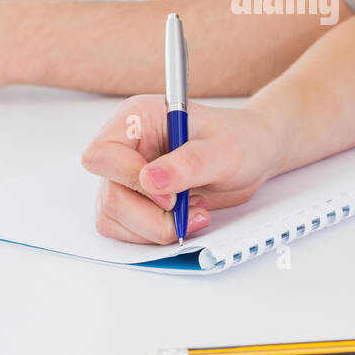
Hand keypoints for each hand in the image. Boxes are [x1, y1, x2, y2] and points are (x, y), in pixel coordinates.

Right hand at [81, 95, 282, 244]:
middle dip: (150, 216)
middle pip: (109, 195)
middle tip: (187, 211)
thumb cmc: (239, 140)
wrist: (252, 155)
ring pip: (112, 217)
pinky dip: (154, 234)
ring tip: (192, 214)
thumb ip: (189, 163)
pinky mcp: (133, 201)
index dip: (129, 179)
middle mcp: (125, 147)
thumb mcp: (224, 149)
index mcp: (137, 120)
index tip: (169, 195)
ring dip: (154, 228)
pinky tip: (184, 219)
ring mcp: (126, 177)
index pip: (102, 154)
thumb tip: (150, 180)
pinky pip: (124, 230)